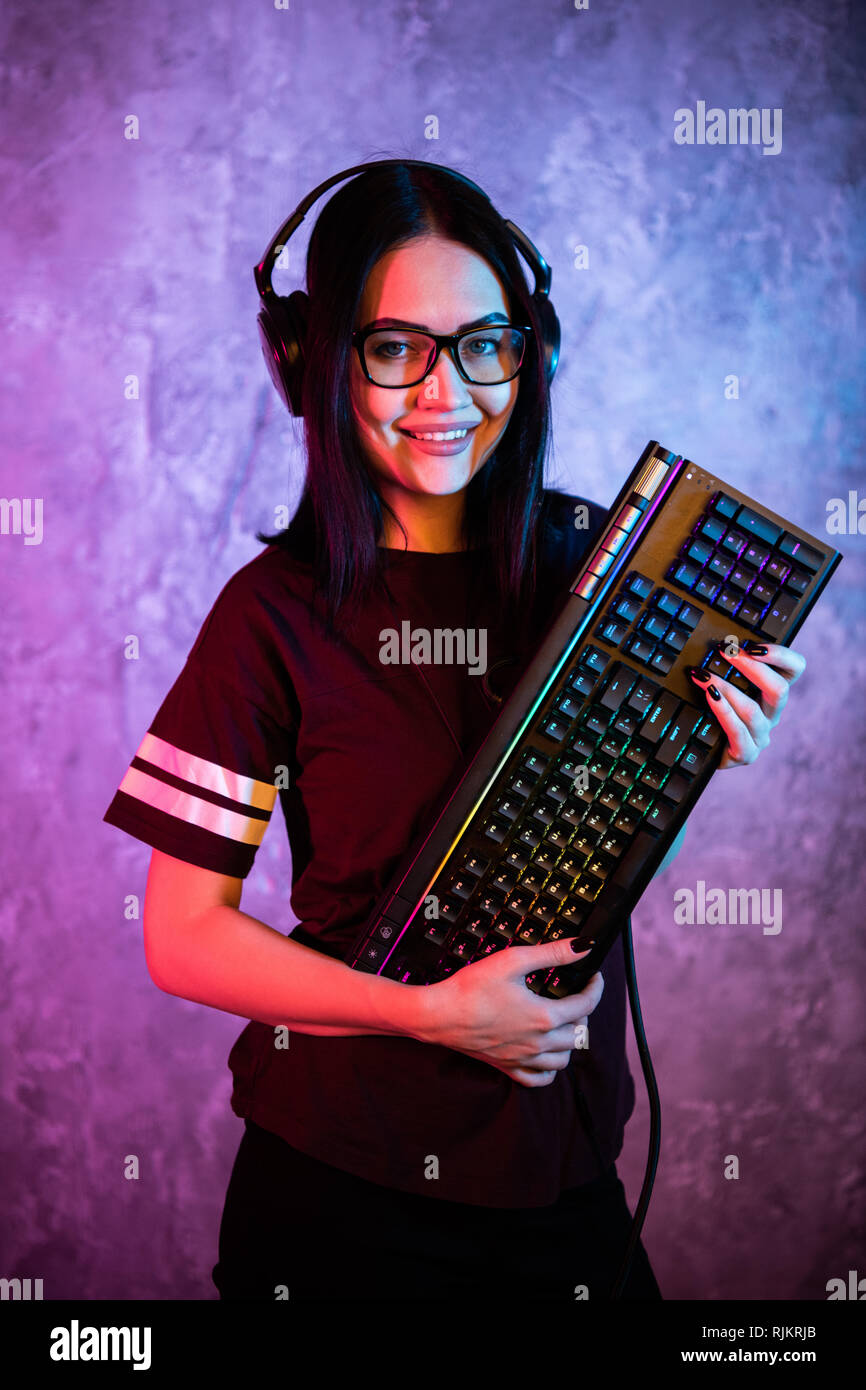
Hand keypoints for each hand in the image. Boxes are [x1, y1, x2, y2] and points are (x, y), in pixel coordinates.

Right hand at [416, 937, 604, 1086]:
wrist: (438, 1014)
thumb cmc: (471, 987)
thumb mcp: (513, 961)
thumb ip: (552, 954)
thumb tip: (583, 947)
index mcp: (544, 1017)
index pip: (585, 1005)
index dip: (595, 988)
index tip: (594, 976)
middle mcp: (538, 1043)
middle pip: (579, 1035)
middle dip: (583, 1014)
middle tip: (575, 995)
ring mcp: (522, 1058)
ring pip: (563, 1061)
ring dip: (570, 1043)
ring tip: (563, 1024)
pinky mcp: (506, 1066)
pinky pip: (538, 1079)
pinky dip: (549, 1070)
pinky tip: (545, 1054)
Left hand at [686, 640, 805, 769]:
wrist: (701, 750)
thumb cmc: (714, 710)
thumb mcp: (724, 684)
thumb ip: (728, 667)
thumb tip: (720, 643)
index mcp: (773, 693)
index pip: (794, 669)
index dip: (781, 655)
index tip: (753, 645)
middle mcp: (772, 714)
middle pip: (779, 689)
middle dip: (750, 667)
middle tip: (724, 652)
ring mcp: (761, 736)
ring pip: (752, 710)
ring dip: (727, 688)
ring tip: (704, 676)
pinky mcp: (746, 754)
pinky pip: (737, 731)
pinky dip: (722, 711)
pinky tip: (710, 697)